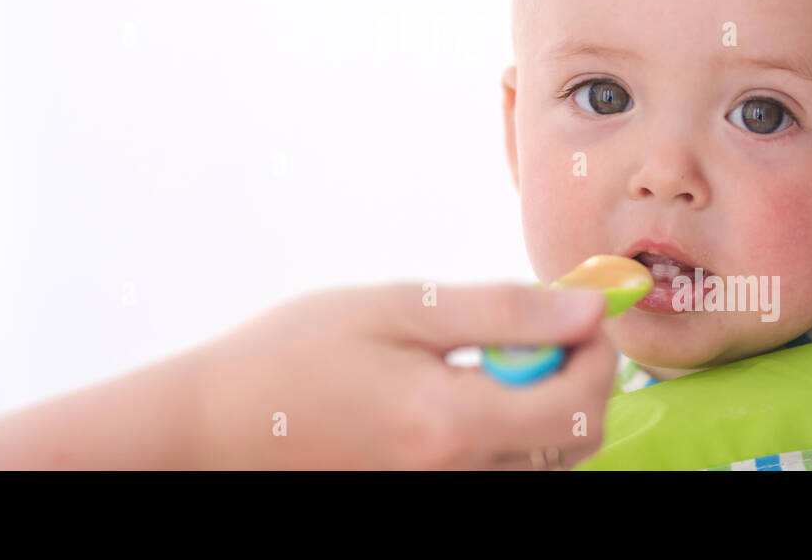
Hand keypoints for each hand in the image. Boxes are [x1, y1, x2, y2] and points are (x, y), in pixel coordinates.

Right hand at [192, 282, 616, 468]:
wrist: (213, 429)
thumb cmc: (291, 357)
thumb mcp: (397, 309)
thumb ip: (501, 311)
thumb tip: (586, 307)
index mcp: (453, 426)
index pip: (581, 406)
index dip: (599, 351)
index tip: (579, 309)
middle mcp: (458, 481)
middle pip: (573, 445)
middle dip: (577, 379)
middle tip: (533, 331)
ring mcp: (441, 502)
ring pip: (542, 466)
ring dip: (544, 410)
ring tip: (485, 364)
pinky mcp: (424, 504)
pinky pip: (498, 477)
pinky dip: (506, 437)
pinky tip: (459, 401)